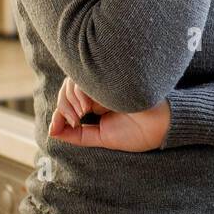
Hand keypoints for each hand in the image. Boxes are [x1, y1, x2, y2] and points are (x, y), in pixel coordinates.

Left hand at [47, 76, 170, 151]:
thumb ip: (79, 136)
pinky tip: (86, 107)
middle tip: (74, 121)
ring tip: (80, 115)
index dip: (59, 113)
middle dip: (62, 107)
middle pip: (66, 90)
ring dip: (68, 101)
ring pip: (71, 83)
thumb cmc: (137, 132)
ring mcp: (103, 81)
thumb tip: (52, 132)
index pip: (68, 101)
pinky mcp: (108, 75)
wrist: (160, 125)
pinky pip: (82, 78)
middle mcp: (98, 90)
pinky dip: (77, 93)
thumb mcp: (102, 138)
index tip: (55, 128)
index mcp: (97, 103)